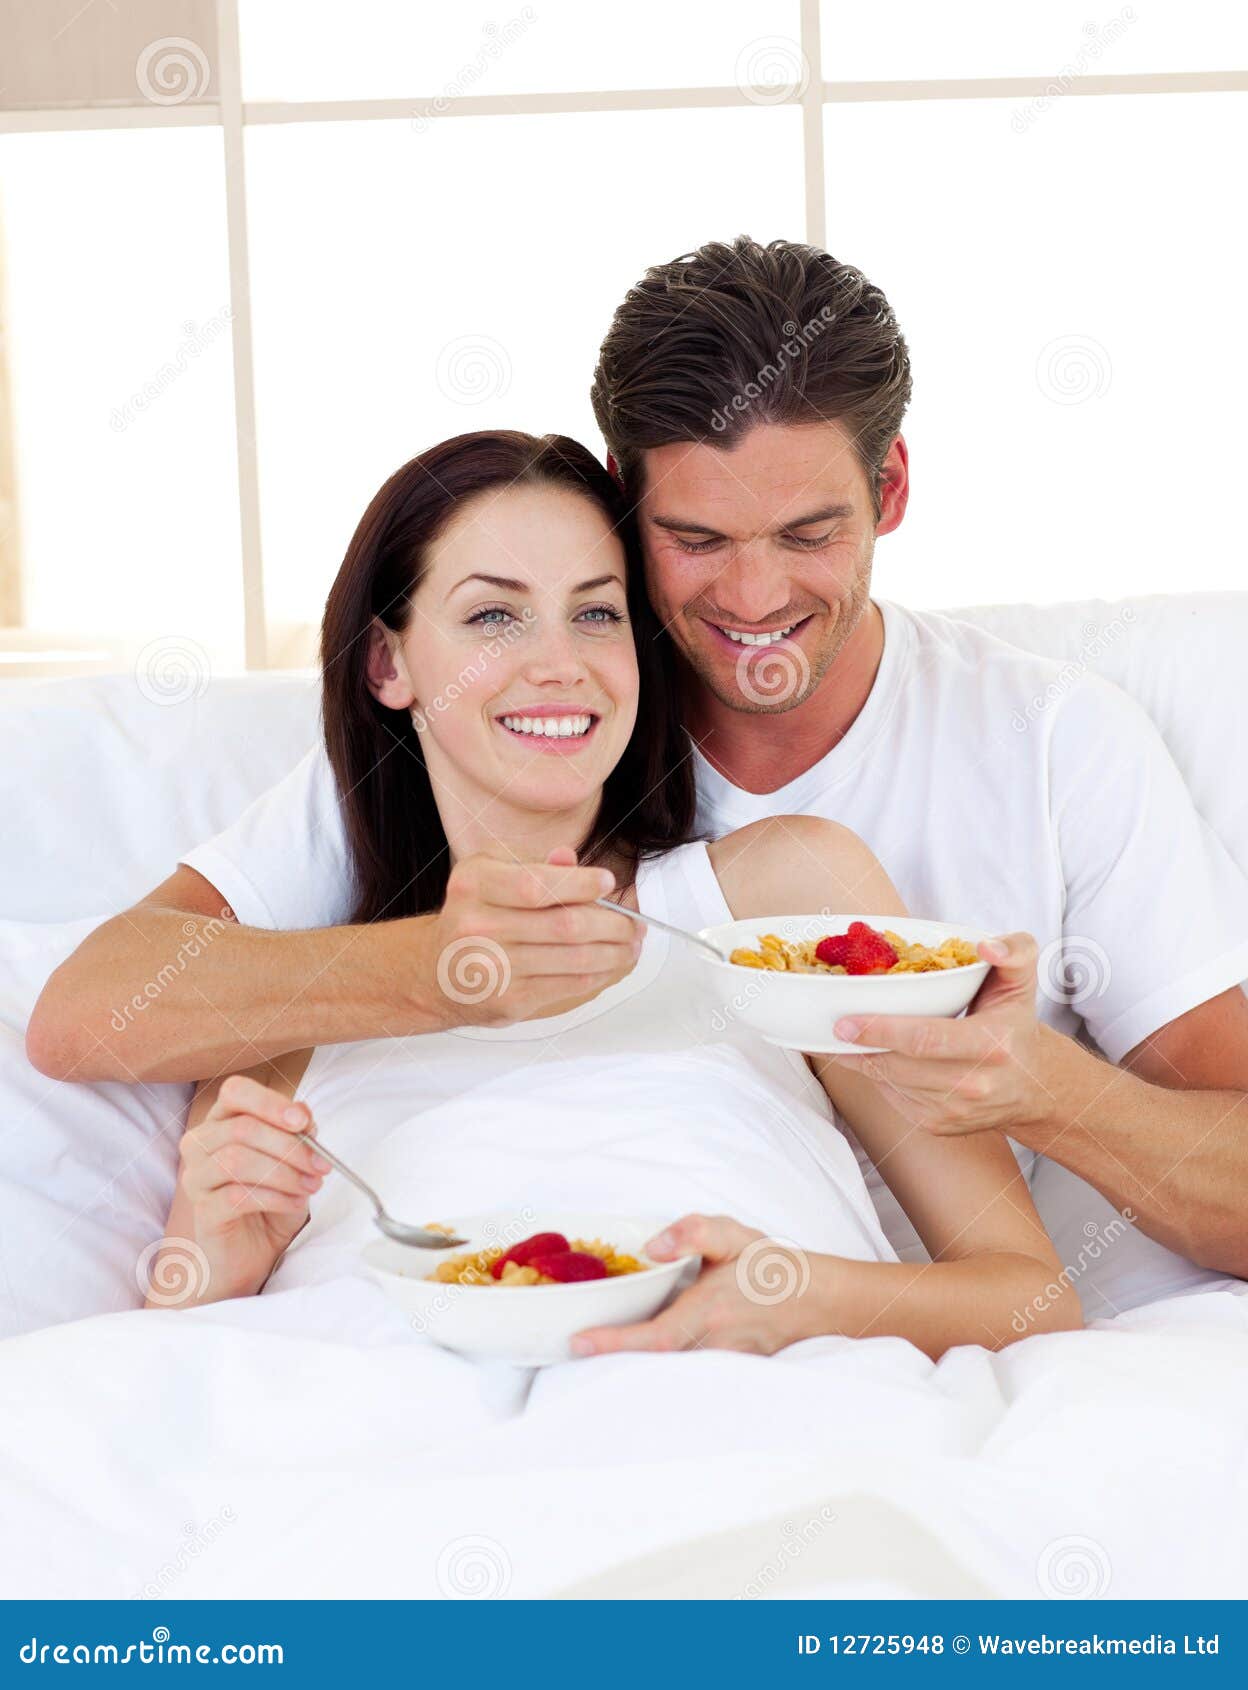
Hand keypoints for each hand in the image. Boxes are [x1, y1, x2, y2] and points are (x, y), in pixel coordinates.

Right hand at [174, 1076, 328, 1303]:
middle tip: (320, 1165)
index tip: (303, 1122)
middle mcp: (201, 1144)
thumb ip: (297, 1135)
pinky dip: (275, 1198)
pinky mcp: (202, 1211)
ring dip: (284, 1173)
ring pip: (236, 1160)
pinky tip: (294, 1203)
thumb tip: (304, 1115)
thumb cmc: (270, 1201)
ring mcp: (196, 1178)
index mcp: (222, 1121)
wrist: (252, 1254)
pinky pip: (237, 1197)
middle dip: (289, 1146)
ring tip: (310, 1186)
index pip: (235, 1092)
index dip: (270, 1103)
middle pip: (241, 1128)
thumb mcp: (293, 1163)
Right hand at [425, 846, 641, 1026]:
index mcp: (474, 885)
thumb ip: (532, 864)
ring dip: (614, 951)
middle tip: (634, 921)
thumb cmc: (473, 915)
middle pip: (564, 925)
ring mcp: (493, 968)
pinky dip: (599, 973)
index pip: (536, 885)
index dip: (580, 884)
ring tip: (631, 943)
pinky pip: (568, 984)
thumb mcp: (490, 874)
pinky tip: (611, 964)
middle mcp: (478, 926)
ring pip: (573, 958)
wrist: (436, 973)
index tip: (608, 883)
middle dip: (612, 923)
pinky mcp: (508, 1000)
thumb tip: (571, 859)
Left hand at [571, 1214, 818, 1356]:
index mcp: (711, 1310)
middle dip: (611, 1357)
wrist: (817, 1300)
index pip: (655, 1337)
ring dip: (631, 1362)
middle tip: (572, 1344)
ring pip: (666, 1369)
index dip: (614, 1343)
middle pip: (651, 1362)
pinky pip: (684, 1371)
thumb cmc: (771, 1266)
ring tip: (596, 1346)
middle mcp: (713, 1344)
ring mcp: (720, 1364)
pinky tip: (638, 1350)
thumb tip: (651, 1248)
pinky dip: (656, 1364)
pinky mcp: (725, 1371)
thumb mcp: (733, 1235)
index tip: (578, 1343)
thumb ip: (693, 1232)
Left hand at [826, 932, 1050, 1136]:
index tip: (846, 1022)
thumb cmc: (1014, 1023)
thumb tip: (984, 946)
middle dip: (862, 1048)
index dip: (880, 1031)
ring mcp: (955, 1111)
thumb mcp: (1021, 982)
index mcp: (992, 1045)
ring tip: (845, 1040)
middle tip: (835, 1028)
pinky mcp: (939, 1126)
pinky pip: (893, 1098)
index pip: (926, 1039)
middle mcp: (975, 1085)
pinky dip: (878, 1077)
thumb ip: (1014, 951)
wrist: (1031, 1086)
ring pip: (892, 1083)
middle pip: (901, 1066)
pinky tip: (873, 1057)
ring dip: (864, 1062)